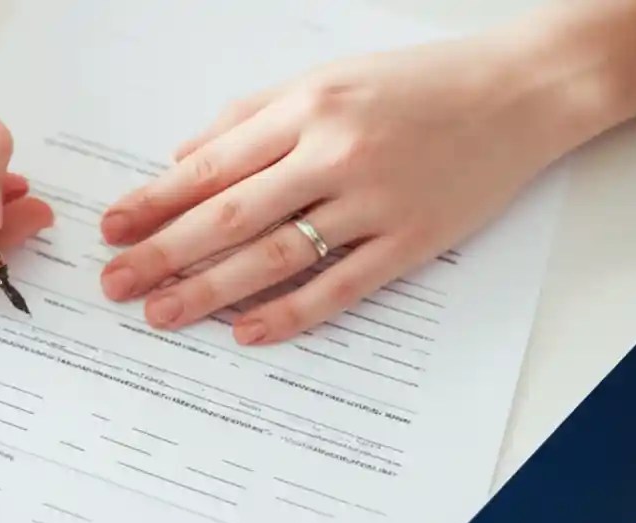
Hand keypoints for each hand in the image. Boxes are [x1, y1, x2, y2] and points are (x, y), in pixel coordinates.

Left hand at [97, 36, 568, 344]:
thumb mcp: (325, 79)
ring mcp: (375, 201)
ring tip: (162, 313)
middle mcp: (335, 154)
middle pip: (229, 215)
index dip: (155, 201)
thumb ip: (251, 119)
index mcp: (307, 109)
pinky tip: (246, 331)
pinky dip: (290, 313)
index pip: (212, 165)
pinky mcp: (412, 241)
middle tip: (115, 283)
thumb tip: (185, 161)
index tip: (114, 228)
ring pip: (275, 255)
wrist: (521, 91)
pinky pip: (340, 287)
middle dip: (163, 253)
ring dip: (209, 289)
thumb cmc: (416, 83)